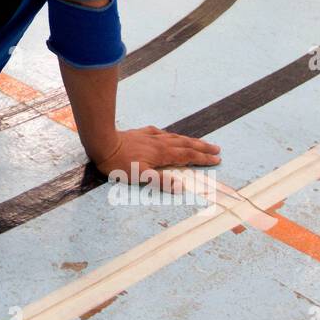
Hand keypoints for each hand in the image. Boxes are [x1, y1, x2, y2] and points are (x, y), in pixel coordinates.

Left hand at [90, 125, 220, 192]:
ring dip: (190, 140)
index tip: (217, 159)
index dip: (203, 158)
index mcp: (162, 154)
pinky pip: (161, 133)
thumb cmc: (119, 163)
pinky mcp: (140, 133)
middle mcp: (160, 143)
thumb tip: (180, 187)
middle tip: (217, 149)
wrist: (102, 143)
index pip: (188, 156)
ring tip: (200, 142)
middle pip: (186, 144)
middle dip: (202, 147)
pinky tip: (169, 135)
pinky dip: (170, 135)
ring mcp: (150, 136)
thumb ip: (160, 181)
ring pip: (175, 137)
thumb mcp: (140, 176)